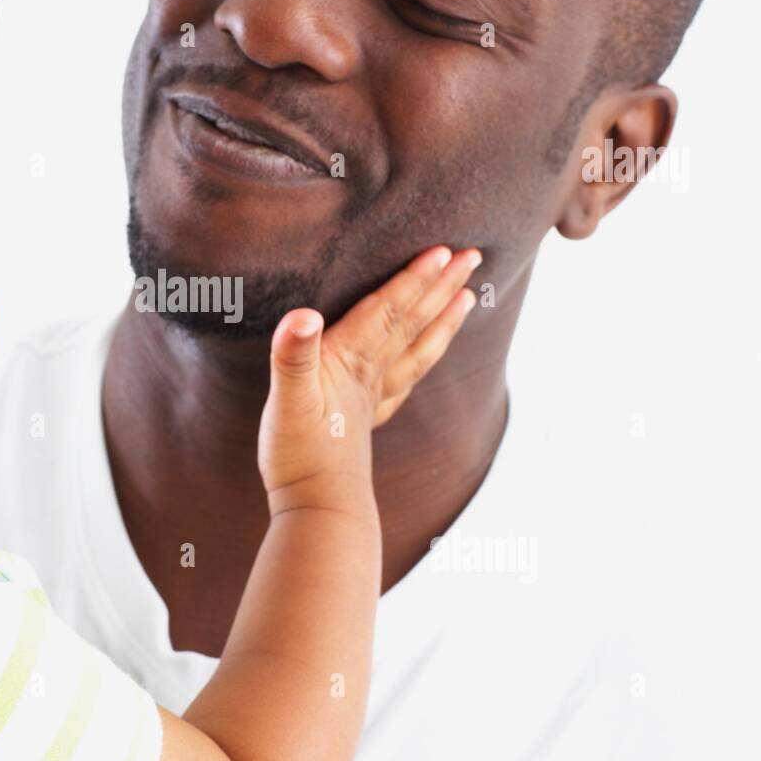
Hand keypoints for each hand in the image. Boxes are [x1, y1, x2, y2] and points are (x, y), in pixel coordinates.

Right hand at [258, 246, 481, 510]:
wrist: (317, 510)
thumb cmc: (299, 455)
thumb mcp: (286, 400)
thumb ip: (293, 355)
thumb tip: (303, 315)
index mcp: (350, 361)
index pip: (389, 311)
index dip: (415, 279)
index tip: (445, 250)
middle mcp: (370, 375)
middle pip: (413, 323)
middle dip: (442, 288)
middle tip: (474, 257)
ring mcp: (372, 399)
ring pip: (417, 351)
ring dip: (443, 321)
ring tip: (467, 299)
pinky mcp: (365, 421)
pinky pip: (402, 383)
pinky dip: (419, 364)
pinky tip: (421, 362)